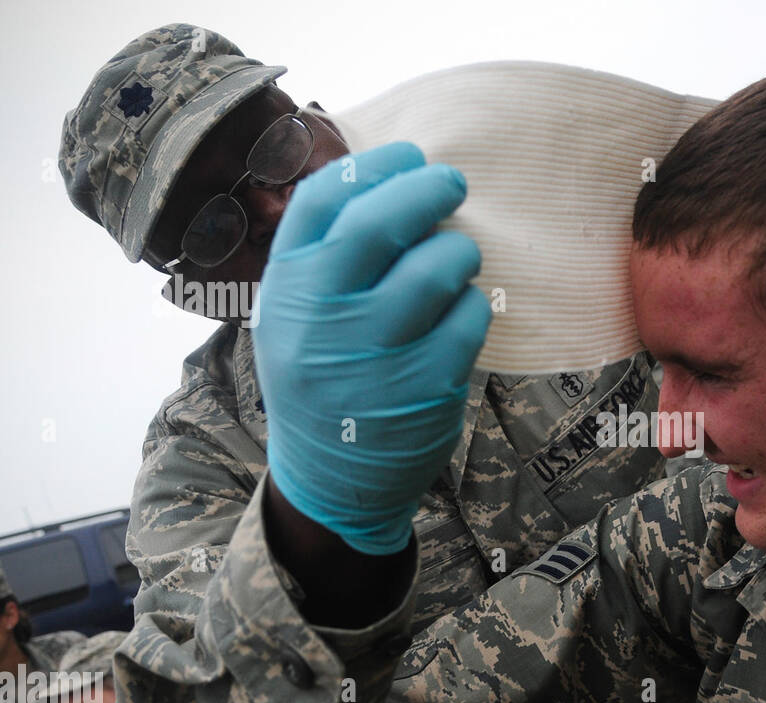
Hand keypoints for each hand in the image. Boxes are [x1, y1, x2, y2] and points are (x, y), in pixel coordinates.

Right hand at [252, 142, 490, 554]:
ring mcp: (375, 355)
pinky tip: (461, 309)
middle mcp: (323, 319)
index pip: (323, 201)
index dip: (373, 166)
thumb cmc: (320, 378)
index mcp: (287, 290)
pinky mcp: (426, 386)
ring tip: (456, 258)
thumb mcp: (294, 316)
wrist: (330, 479)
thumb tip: (388, 181)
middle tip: (452, 182)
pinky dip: (472, 303)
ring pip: (437, 267)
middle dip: (426, 189)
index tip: (407, 155)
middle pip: (381, 224)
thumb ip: (325, 256)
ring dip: (458, 249)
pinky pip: (468, 318)